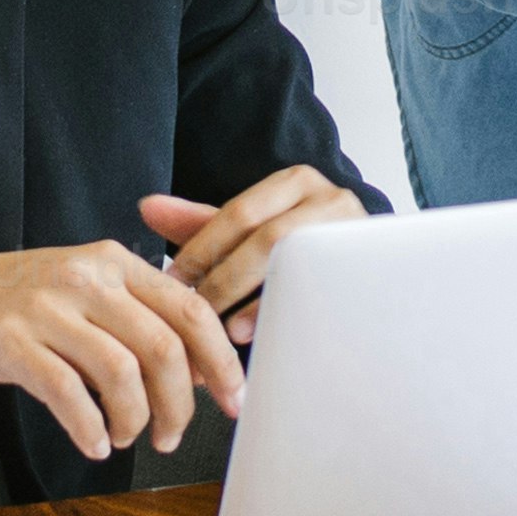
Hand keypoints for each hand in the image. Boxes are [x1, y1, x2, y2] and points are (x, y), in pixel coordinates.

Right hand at [0, 240, 248, 461]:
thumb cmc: (1, 309)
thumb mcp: (73, 292)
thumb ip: (130, 316)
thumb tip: (195, 367)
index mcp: (110, 260)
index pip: (190, 306)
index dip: (220, 359)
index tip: (232, 398)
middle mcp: (84, 276)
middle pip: (164, 344)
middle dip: (182, 402)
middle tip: (174, 436)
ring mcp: (45, 307)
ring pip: (123, 372)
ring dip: (136, 419)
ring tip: (126, 438)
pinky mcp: (9, 341)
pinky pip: (69, 393)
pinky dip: (90, 427)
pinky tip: (93, 443)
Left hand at [137, 167, 363, 341]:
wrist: (371, 272)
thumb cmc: (299, 249)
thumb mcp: (251, 229)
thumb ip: (202, 221)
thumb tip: (146, 206)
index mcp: (296, 182)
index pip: (238, 213)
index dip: (199, 249)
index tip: (171, 282)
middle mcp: (330, 199)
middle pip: (264, 240)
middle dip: (221, 280)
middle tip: (189, 311)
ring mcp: (354, 235)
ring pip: (292, 265)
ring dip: (247, 299)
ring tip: (217, 328)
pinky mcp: (366, 272)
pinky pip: (317, 295)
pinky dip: (277, 314)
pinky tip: (250, 333)